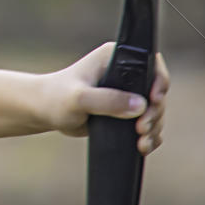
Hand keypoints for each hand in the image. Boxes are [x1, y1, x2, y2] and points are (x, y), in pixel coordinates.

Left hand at [47, 42, 168, 153]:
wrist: (45, 112)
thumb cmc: (56, 98)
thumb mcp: (79, 99)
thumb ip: (107, 100)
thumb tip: (139, 105)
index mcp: (114, 58)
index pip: (151, 64)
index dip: (159, 82)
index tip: (154, 101)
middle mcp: (125, 73)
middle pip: (156, 92)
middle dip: (154, 113)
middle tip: (141, 128)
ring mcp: (127, 92)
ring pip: (155, 110)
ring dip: (153, 127)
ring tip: (142, 142)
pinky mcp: (125, 110)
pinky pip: (147, 123)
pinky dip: (150, 135)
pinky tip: (143, 146)